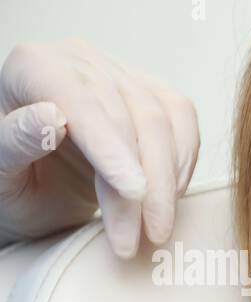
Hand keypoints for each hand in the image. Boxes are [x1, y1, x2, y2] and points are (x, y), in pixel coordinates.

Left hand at [0, 38, 198, 255]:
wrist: (37, 184)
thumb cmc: (13, 178)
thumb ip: (15, 141)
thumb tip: (50, 118)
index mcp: (33, 67)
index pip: (80, 102)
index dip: (111, 147)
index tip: (132, 191)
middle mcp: (80, 62)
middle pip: (130, 117)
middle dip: (143, 185)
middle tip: (136, 239)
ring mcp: (121, 76)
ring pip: (163, 124)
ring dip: (166, 184)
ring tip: (153, 231)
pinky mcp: (153, 95)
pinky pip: (183, 124)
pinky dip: (181, 166)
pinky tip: (167, 199)